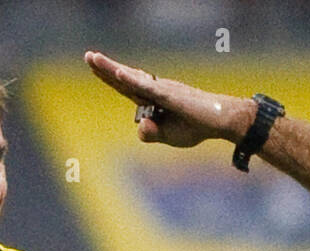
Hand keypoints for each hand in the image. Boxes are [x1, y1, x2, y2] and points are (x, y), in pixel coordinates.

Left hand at [83, 50, 254, 147]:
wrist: (220, 122)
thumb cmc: (195, 127)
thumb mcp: (168, 136)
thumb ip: (150, 134)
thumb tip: (140, 127)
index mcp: (152, 100)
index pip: (126, 87)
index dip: (109, 77)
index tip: (93, 65)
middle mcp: (155, 91)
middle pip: (125, 78)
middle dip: (105, 67)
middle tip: (88, 55)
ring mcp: (163, 91)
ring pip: (133, 79)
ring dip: (113, 69)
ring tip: (95, 59)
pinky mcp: (171, 96)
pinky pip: (148, 88)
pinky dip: (133, 80)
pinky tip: (120, 73)